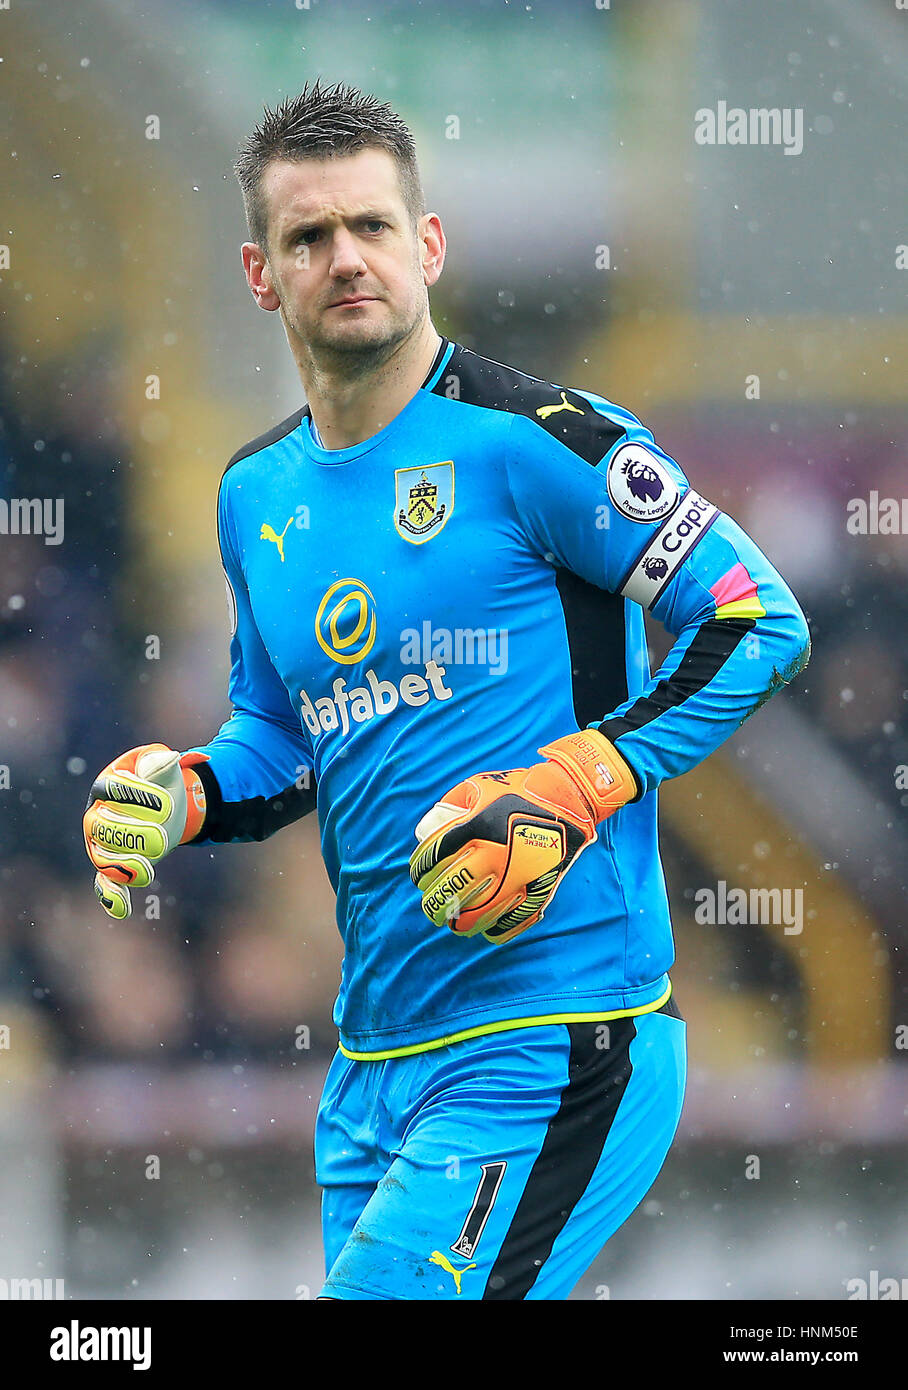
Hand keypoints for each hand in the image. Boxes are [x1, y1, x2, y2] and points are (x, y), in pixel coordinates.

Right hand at [83, 743, 208, 918]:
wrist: (168, 803)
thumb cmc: (162, 780)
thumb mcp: (164, 764)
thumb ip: (161, 761)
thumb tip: (168, 760)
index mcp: (107, 784)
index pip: (111, 789)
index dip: (135, 795)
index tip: (166, 803)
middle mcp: (97, 814)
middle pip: (102, 827)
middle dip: (132, 833)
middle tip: (163, 836)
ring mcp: (101, 843)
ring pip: (103, 858)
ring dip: (124, 865)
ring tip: (149, 869)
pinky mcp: (112, 865)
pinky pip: (104, 883)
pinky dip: (111, 896)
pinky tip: (123, 909)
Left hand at [409, 730, 636, 943]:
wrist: (567, 799)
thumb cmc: (516, 791)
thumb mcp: (477, 786)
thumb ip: (448, 808)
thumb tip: (424, 834)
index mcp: (476, 826)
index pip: (434, 858)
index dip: (420, 871)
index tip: (420, 877)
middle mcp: (495, 854)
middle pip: (452, 890)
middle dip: (435, 904)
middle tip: (431, 907)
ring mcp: (518, 875)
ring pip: (479, 913)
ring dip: (460, 922)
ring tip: (453, 923)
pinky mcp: (539, 889)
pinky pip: (512, 921)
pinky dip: (495, 930)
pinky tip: (484, 929)